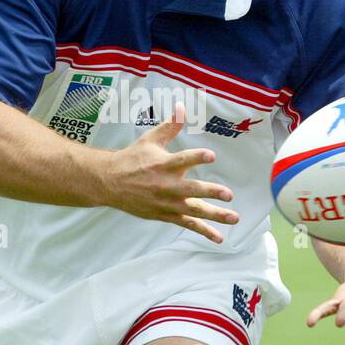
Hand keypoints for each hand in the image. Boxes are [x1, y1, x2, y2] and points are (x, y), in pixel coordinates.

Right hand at [101, 101, 236, 243]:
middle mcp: (165, 185)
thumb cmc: (132, 159)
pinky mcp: (166, 215)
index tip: (212, 155)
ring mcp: (166, 203)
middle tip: (227, 194)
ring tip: (234, 217)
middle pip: (191, 190)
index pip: (182, 160)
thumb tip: (182, 107)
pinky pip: (188, 224)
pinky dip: (204, 231)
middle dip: (210, 192)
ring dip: (214, 215)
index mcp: (162, 164)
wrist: (110, 183)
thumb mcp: (150, 140)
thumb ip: (170, 126)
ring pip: (193, 210)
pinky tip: (219, 237)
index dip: (197, 157)